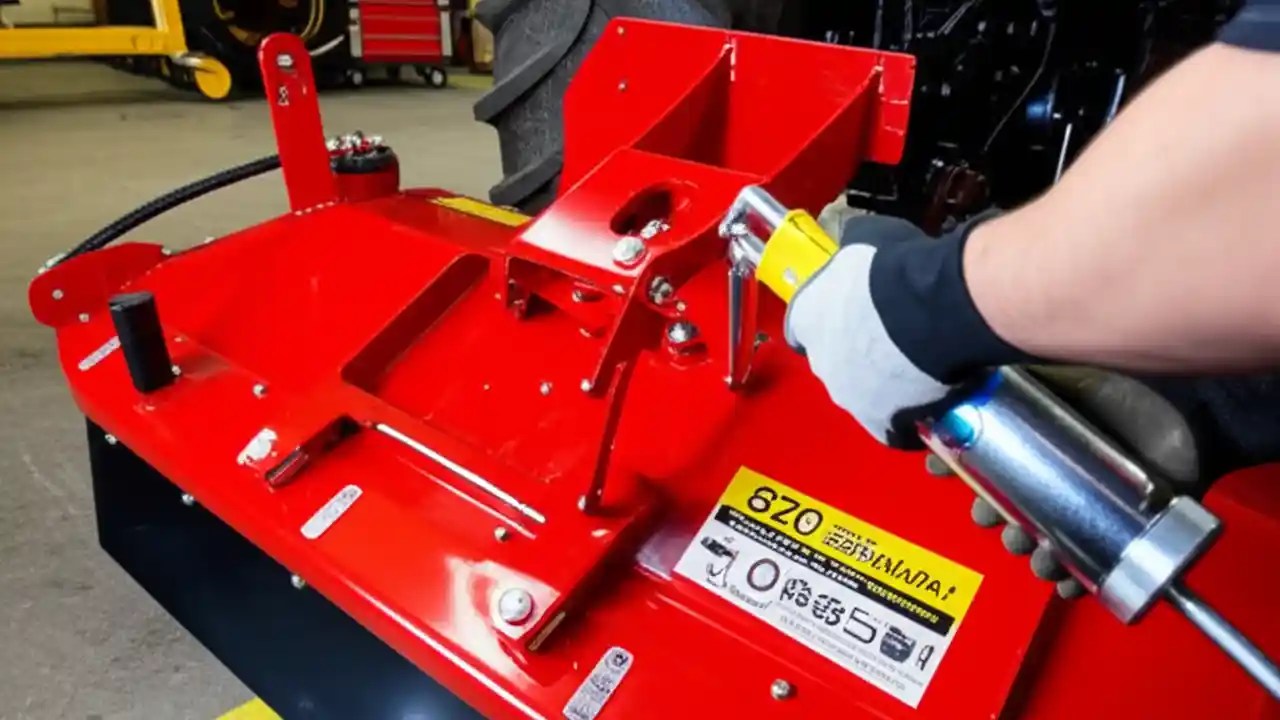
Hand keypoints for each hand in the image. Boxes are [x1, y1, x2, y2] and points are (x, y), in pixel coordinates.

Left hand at [786, 213, 1027, 446]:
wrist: (931, 311)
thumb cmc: (898, 273)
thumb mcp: (867, 241)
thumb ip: (854, 250)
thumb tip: (859, 241)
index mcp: (806, 318)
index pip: (801, 325)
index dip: (827, 319)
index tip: (847, 314)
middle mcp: (819, 362)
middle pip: (834, 362)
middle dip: (860, 352)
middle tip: (895, 337)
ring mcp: (848, 397)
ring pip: (863, 395)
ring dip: (885, 385)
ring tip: (921, 367)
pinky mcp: (880, 423)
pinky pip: (891, 426)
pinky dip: (908, 419)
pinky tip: (930, 402)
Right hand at [926, 365, 1202, 598]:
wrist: (1187, 393)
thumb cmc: (1112, 366)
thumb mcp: (1034, 358)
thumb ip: (978, 363)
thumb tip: (923, 391)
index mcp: (1029, 419)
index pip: (979, 450)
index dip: (956, 466)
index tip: (942, 473)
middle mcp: (1056, 455)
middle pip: (1009, 499)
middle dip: (993, 518)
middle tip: (993, 519)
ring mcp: (1092, 489)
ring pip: (1048, 534)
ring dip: (1032, 553)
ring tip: (1034, 553)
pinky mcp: (1128, 517)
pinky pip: (1097, 559)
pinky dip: (1078, 579)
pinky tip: (1067, 583)